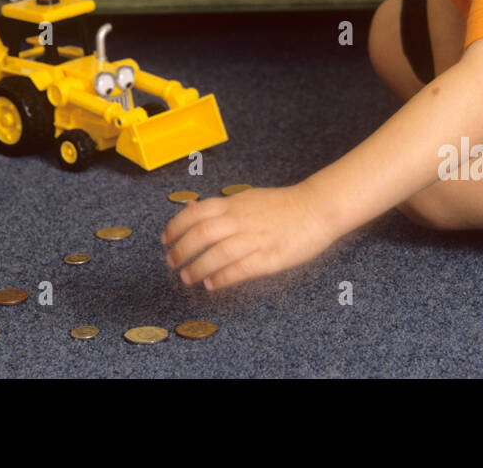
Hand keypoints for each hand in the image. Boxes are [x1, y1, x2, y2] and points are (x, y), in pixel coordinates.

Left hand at [160, 183, 338, 291]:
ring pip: (218, 253)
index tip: (165, 239)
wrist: (317, 207)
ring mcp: (256, 238)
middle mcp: (240, 220)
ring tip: (188, 278)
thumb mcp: (247, 198)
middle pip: (201, 234)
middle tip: (171, 263)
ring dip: (198, 267)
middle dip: (181, 250)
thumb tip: (190, 209)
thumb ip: (220, 207)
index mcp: (234, 204)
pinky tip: (212, 284)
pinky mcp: (270, 257)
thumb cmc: (282, 205)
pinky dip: (223, 277)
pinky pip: (241, 269)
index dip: (175, 226)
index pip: (195, 213)